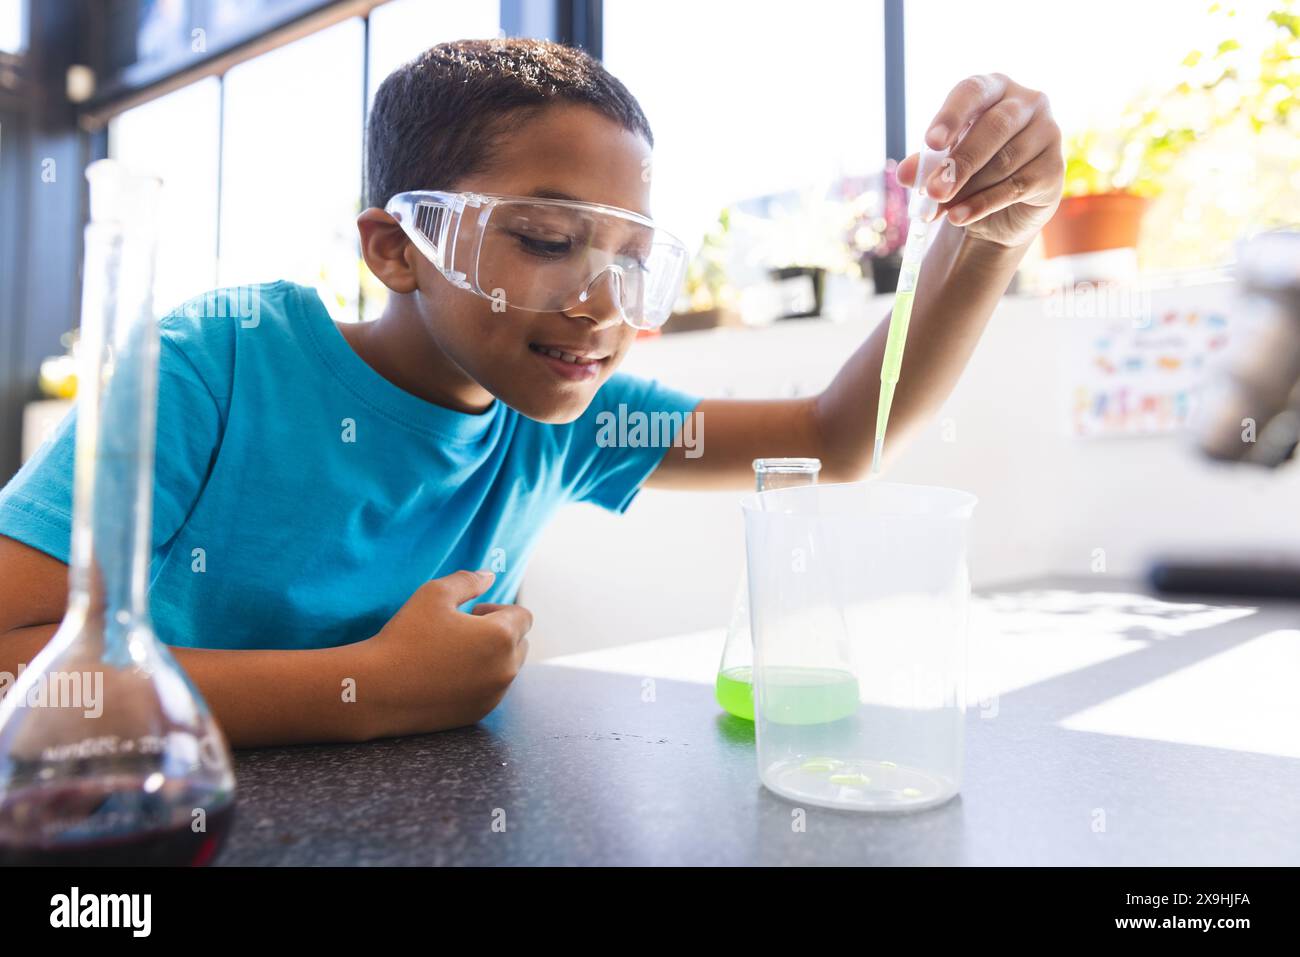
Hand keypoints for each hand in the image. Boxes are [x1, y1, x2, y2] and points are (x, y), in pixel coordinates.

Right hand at [356, 569, 531, 737]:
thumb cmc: (405, 636)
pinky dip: (479, 680)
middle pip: (520, 643)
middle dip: (499, 633)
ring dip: (491, 657)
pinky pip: (491, 691)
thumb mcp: (434, 594)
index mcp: (501, 636)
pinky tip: (447, 675)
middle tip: (462, 632)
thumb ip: (468, 580)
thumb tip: (491, 576)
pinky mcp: (479, 713)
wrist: (376, 689)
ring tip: (453, 653)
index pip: (523, 617)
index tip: (472, 613)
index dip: (499, 610)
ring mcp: (494, 695)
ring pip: (507, 668)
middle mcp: (506, 669)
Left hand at [897, 73, 1063, 248]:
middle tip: (932, 190)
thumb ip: (925, 165)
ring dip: (967, 188)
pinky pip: (1016, 186)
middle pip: (994, 126)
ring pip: (1005, 160)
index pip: (973, 91)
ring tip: (937, 211)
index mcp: (995, 89)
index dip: (952, 115)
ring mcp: (1048, 133)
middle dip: (959, 162)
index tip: (931, 142)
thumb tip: (904, 174)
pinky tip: (958, 217)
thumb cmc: (970, 173)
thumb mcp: (942, 165)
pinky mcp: (1054, 169)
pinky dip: (982, 204)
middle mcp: (1028, 103)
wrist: (1000, 211)